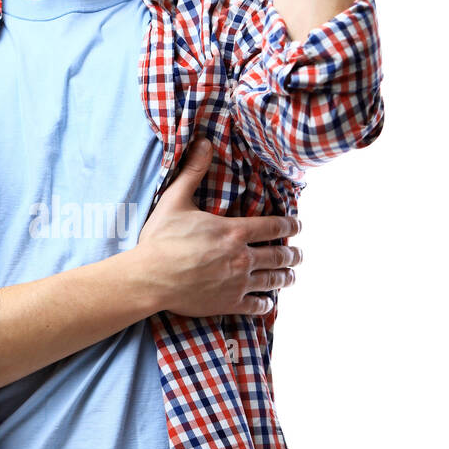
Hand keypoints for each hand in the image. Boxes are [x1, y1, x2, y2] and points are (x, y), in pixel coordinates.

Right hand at [135, 137, 301, 317]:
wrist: (148, 278)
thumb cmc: (160, 240)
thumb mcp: (175, 200)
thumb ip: (193, 171)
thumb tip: (203, 142)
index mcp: (234, 232)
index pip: (274, 226)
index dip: (290, 224)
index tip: (298, 225)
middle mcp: (242, 258)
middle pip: (280, 256)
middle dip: (294, 254)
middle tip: (299, 254)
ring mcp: (237, 283)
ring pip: (274, 280)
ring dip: (286, 277)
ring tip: (291, 276)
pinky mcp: (228, 303)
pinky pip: (256, 306)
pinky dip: (266, 303)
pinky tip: (268, 302)